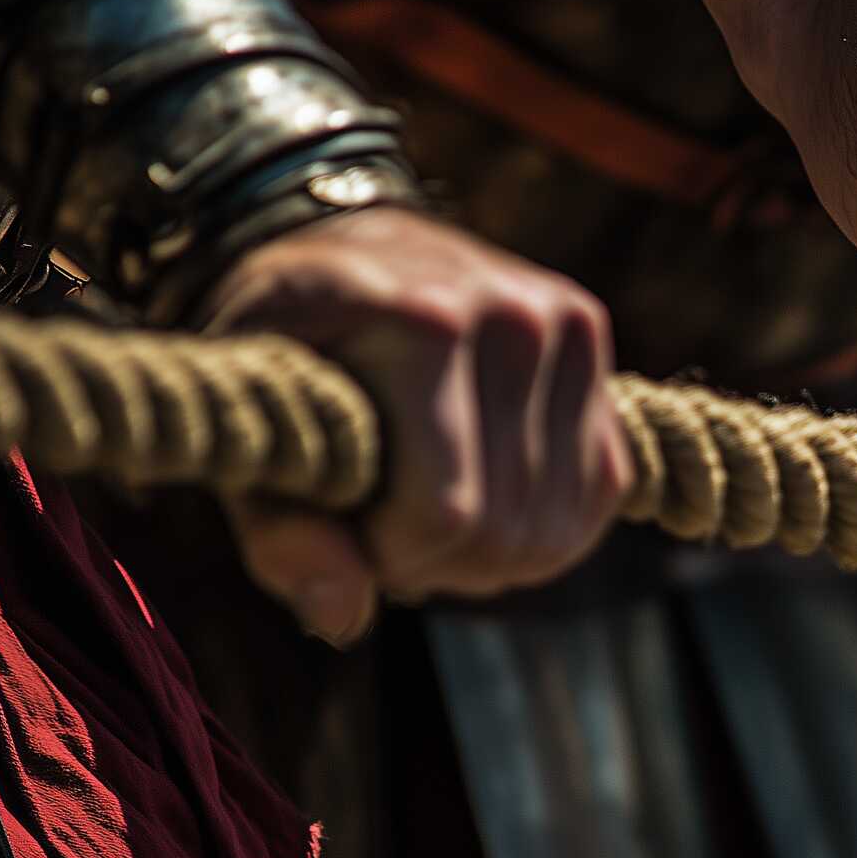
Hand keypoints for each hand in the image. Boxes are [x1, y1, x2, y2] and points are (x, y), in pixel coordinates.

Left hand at [201, 207, 630, 644]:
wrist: (343, 240)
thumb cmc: (285, 344)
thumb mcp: (253, 426)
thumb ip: (280, 526)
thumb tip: (341, 617)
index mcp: (425, 326)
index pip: (448, 515)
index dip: (391, 555)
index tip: (344, 524)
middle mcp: (517, 317)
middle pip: (508, 531)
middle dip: (439, 563)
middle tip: (385, 528)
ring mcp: (567, 325)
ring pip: (561, 526)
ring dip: (492, 555)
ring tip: (433, 512)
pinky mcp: (594, 342)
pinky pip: (603, 489)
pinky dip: (547, 525)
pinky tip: (490, 498)